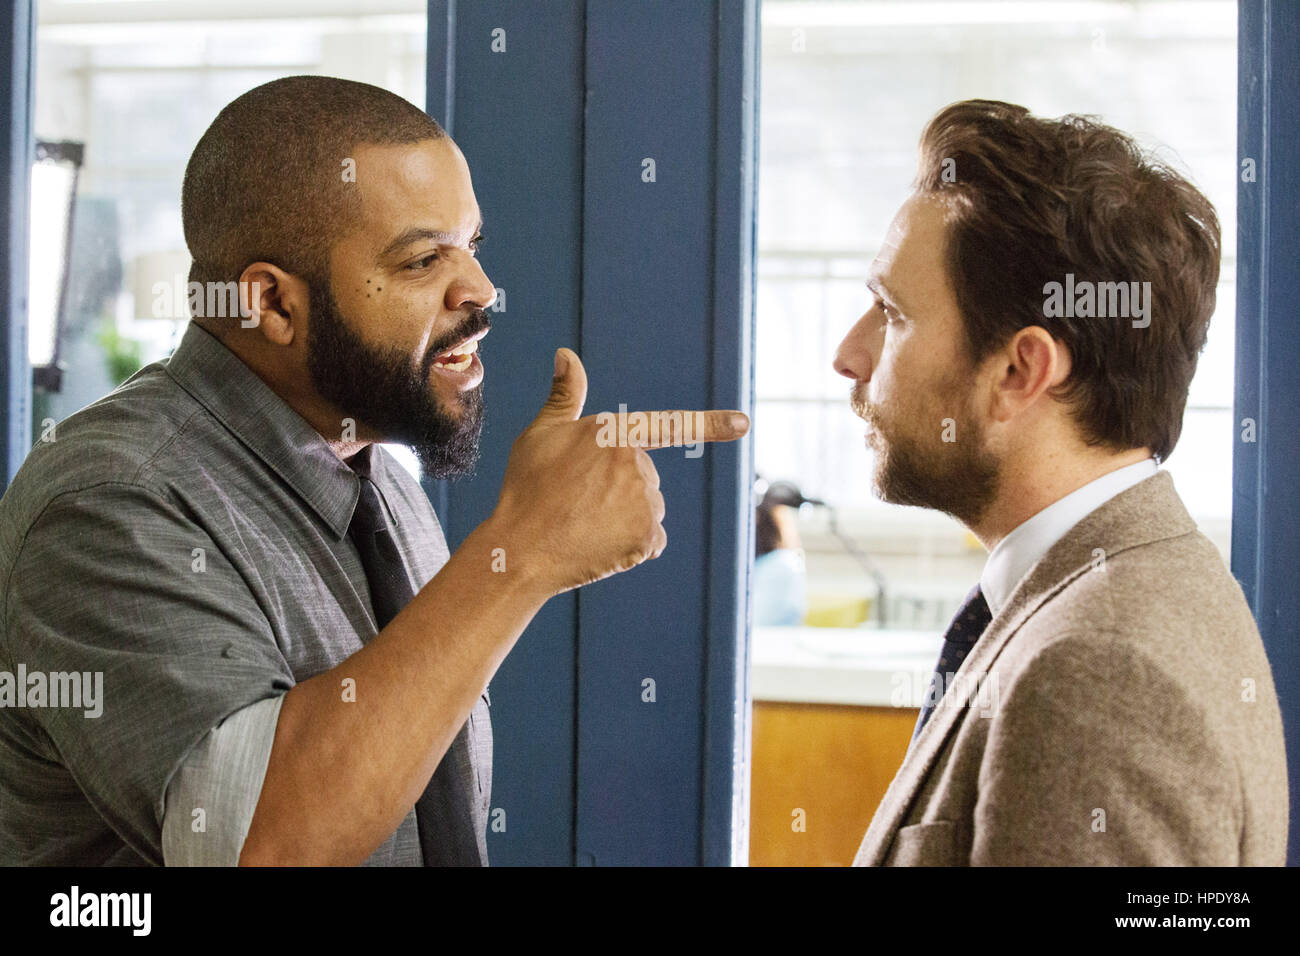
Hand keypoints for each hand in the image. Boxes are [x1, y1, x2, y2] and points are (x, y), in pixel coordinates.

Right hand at [491, 347, 749, 594]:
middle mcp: (637, 463)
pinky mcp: (648, 535)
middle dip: (621, 490)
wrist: (519, 549)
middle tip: (579, 502)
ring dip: (628, 519)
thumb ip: (565, 395)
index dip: (711, 425)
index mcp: (614, 432)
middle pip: (645, 478)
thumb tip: (566, 353)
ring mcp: (645, 501)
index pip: (670, 426)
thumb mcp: (541, 434)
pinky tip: (600, 545)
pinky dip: (632, 547)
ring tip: (586, 524)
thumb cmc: (526, 489)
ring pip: (650, 510)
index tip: (744, 424)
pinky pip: (651, 540)